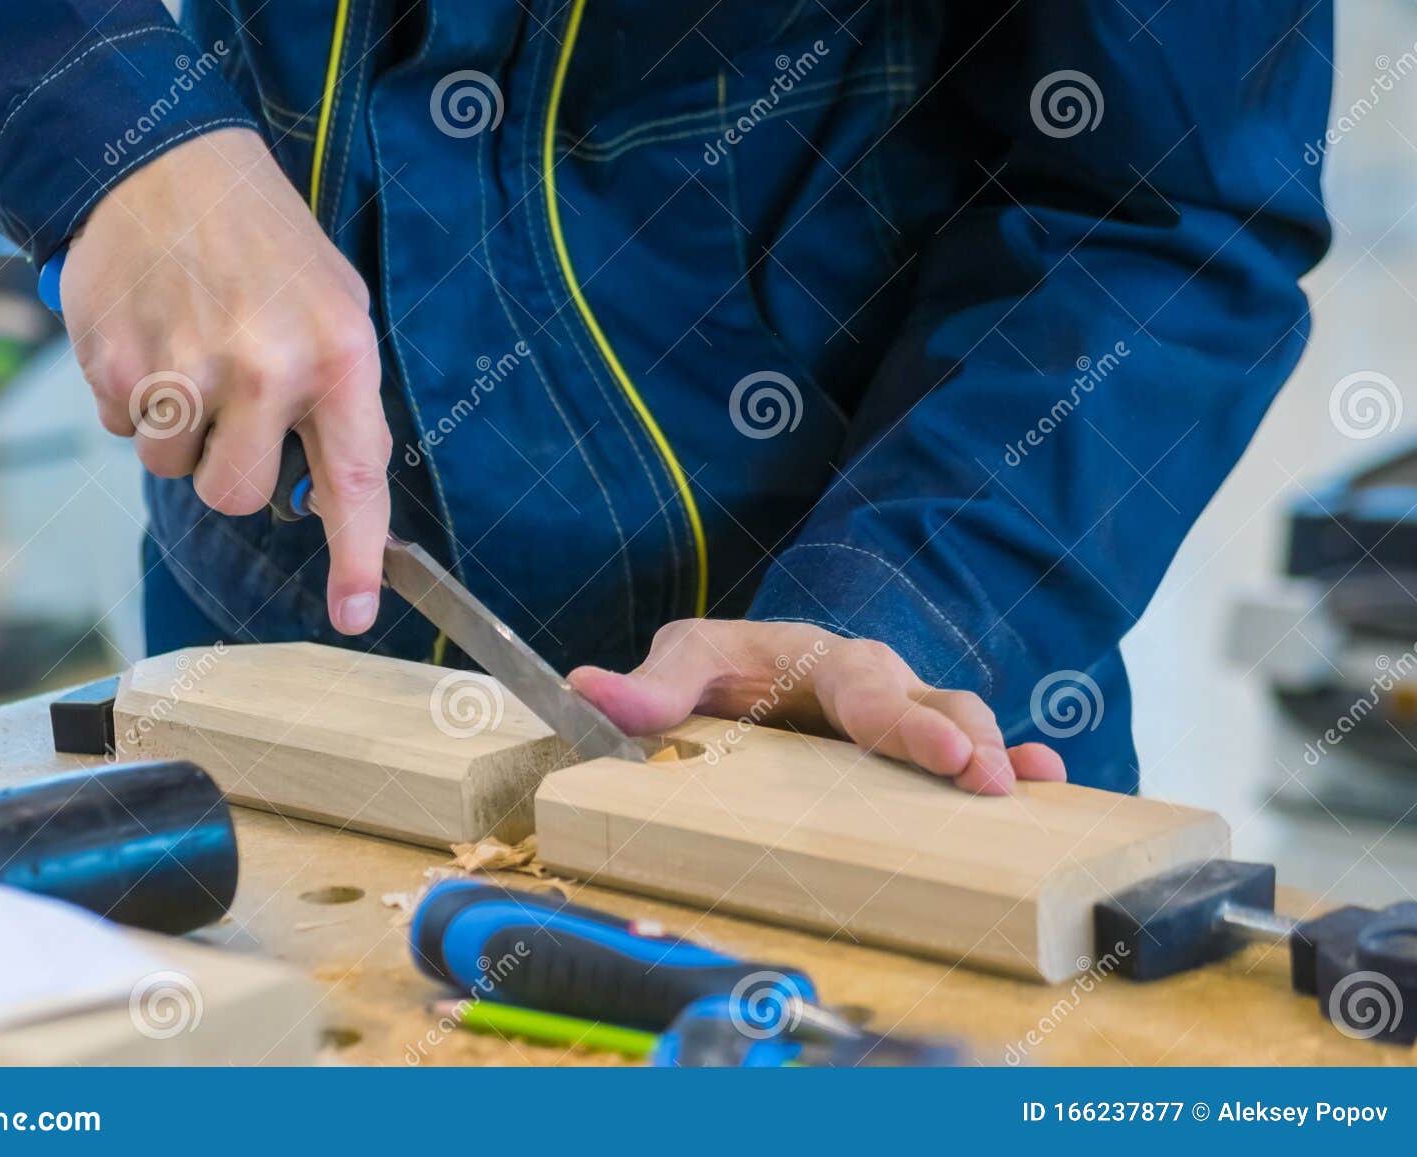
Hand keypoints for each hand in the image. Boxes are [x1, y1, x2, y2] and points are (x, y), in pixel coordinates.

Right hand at [60, 127, 387, 634]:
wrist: (167, 165)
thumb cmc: (266, 248)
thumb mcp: (336, 309)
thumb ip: (337, 405)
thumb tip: (327, 503)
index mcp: (337, 354)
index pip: (355, 481)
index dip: (356, 557)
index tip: (353, 614)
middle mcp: (264, 365)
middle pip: (235, 494)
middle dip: (228, 470)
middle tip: (230, 411)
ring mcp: (183, 364)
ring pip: (171, 467)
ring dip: (178, 430)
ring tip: (190, 352)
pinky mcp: (114, 360)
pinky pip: (120, 428)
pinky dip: (132, 399)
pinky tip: (151, 336)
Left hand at [569, 619, 1065, 794]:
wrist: (748, 667)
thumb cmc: (721, 665)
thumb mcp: (683, 662)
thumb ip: (649, 684)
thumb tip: (585, 688)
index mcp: (817, 656)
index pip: (866, 686)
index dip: (903, 722)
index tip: (942, 754)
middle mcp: (874, 678)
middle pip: (930, 703)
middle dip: (961, 740)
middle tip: (988, 781)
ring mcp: (901, 710)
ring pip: (959, 722)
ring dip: (994, 752)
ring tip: (1028, 786)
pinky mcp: (911, 741)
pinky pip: (966, 745)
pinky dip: (1010, 757)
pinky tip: (1048, 782)